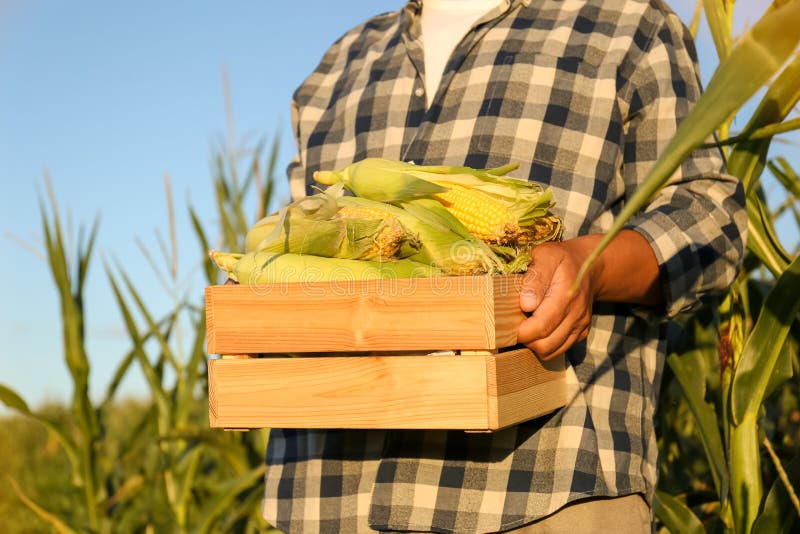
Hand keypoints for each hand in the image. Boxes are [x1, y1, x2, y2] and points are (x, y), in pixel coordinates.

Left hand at [517, 230, 662, 359]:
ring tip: (525, 327)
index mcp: (567, 294)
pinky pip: (559, 350)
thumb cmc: (561, 258)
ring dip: (533, 344)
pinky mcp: (582, 332)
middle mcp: (577, 313)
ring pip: (551, 351)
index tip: (506, 323)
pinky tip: (538, 330)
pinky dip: (545, 345)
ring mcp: (581, 325)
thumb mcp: (545, 256)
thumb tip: (526, 305)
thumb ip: (535, 278)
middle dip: (524, 339)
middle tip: (512, 325)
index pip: (541, 326)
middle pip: (545, 344)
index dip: (520, 331)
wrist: (589, 264)